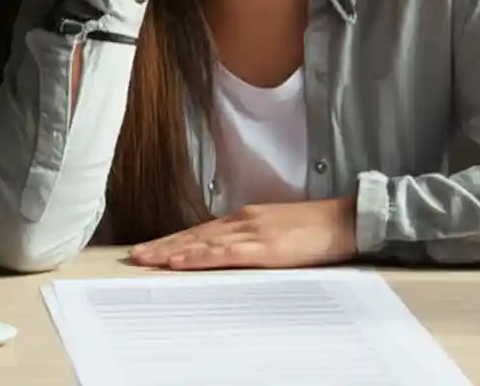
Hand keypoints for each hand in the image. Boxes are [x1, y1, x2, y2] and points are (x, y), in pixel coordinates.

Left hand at [127, 197, 358, 269]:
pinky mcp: (263, 248)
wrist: (344, 221)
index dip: (174, 239)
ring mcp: (251, 233)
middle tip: (134, 256)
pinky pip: (223, 254)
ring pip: (202, 243)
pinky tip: (180, 262)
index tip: (151, 248)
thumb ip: (253, 238)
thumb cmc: (316, 229)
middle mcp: (242, 221)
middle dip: (162, 245)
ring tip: (146, 260)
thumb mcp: (278, 230)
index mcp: (246, 218)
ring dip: (171, 251)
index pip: (201, 231)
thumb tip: (232, 251)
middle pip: (194, 235)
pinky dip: (198, 257)